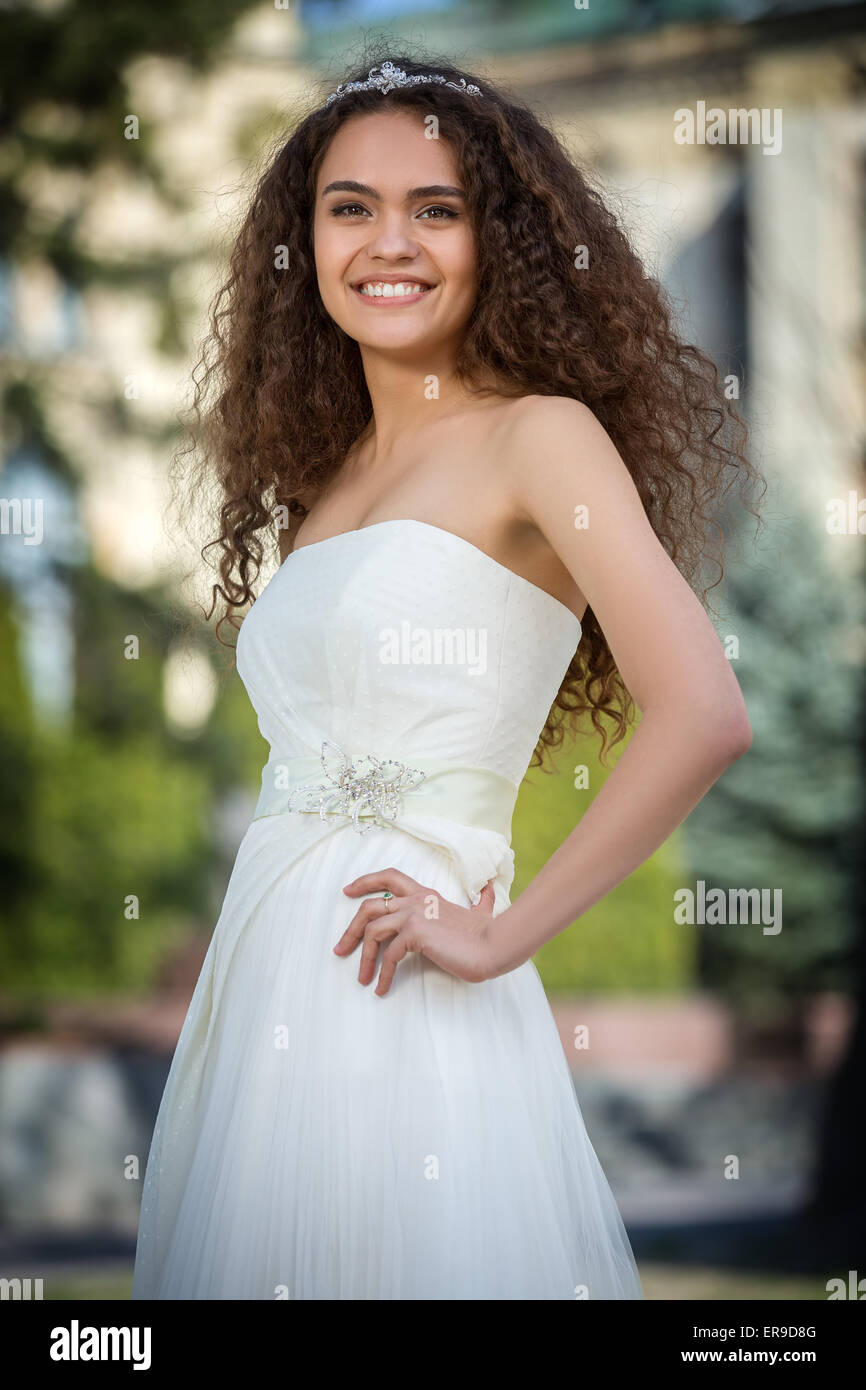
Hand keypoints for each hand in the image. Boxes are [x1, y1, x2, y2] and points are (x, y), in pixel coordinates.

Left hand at [335, 867, 496, 996]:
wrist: (495, 945)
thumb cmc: (488, 934)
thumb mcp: (481, 912)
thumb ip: (480, 901)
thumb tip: (487, 890)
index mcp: (425, 893)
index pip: (389, 877)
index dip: (365, 881)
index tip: (347, 891)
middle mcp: (416, 900)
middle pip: (369, 907)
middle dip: (350, 929)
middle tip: (340, 950)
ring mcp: (414, 914)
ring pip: (372, 931)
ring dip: (363, 958)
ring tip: (362, 979)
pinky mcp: (415, 933)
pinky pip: (388, 955)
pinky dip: (382, 974)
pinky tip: (382, 988)